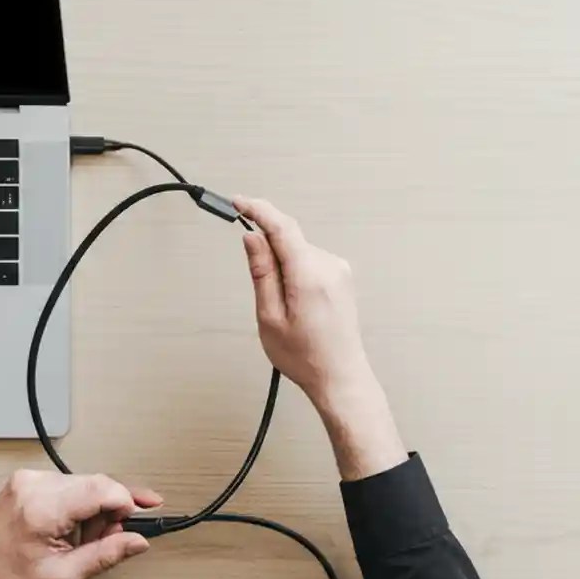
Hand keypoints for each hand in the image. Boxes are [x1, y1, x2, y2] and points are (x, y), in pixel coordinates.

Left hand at [0, 471, 161, 578]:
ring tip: (82, 537)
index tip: (143, 512)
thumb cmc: (6, 575)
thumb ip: (106, 555)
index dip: (128, 501)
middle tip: (115, 534)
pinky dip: (77, 503)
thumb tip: (136, 541)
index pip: (103, 488)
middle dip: (112, 508)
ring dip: (94, 507)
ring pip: (84, 483)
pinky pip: (67, 484)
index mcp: (44, 508)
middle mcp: (35, 485)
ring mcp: (29, 479)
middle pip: (97, 483)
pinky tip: (70, 526)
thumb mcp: (63, 574)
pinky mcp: (27, 479)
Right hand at [233, 196, 372, 403]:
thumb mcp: (270, 317)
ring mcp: (339, 270)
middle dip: (268, 254)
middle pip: (289, 241)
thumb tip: (253, 237)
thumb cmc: (305, 355)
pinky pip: (310, 262)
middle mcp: (329, 266)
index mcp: (309, 275)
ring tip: (285, 310)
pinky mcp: (342, 277)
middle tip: (263, 294)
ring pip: (298, 252)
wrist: (340, 376)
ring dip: (283, 267)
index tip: (238, 202)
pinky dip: (295, 272)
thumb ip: (262, 272)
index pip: (282, 227)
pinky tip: (297, 305)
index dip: (258, 210)